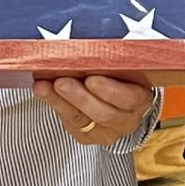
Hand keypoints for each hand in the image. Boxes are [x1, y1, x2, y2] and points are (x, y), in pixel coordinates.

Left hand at [34, 74, 155, 147]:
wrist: (115, 100)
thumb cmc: (118, 77)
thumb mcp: (121, 68)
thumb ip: (110, 62)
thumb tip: (87, 49)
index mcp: (140, 98)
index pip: (128, 98)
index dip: (109, 90)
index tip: (91, 78)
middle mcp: (127, 119)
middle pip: (103, 113)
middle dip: (79, 97)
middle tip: (61, 82)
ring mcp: (107, 132)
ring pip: (81, 119)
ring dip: (59, 100)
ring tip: (44, 86)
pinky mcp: (87, 137)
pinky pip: (69, 123)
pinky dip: (54, 105)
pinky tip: (44, 92)